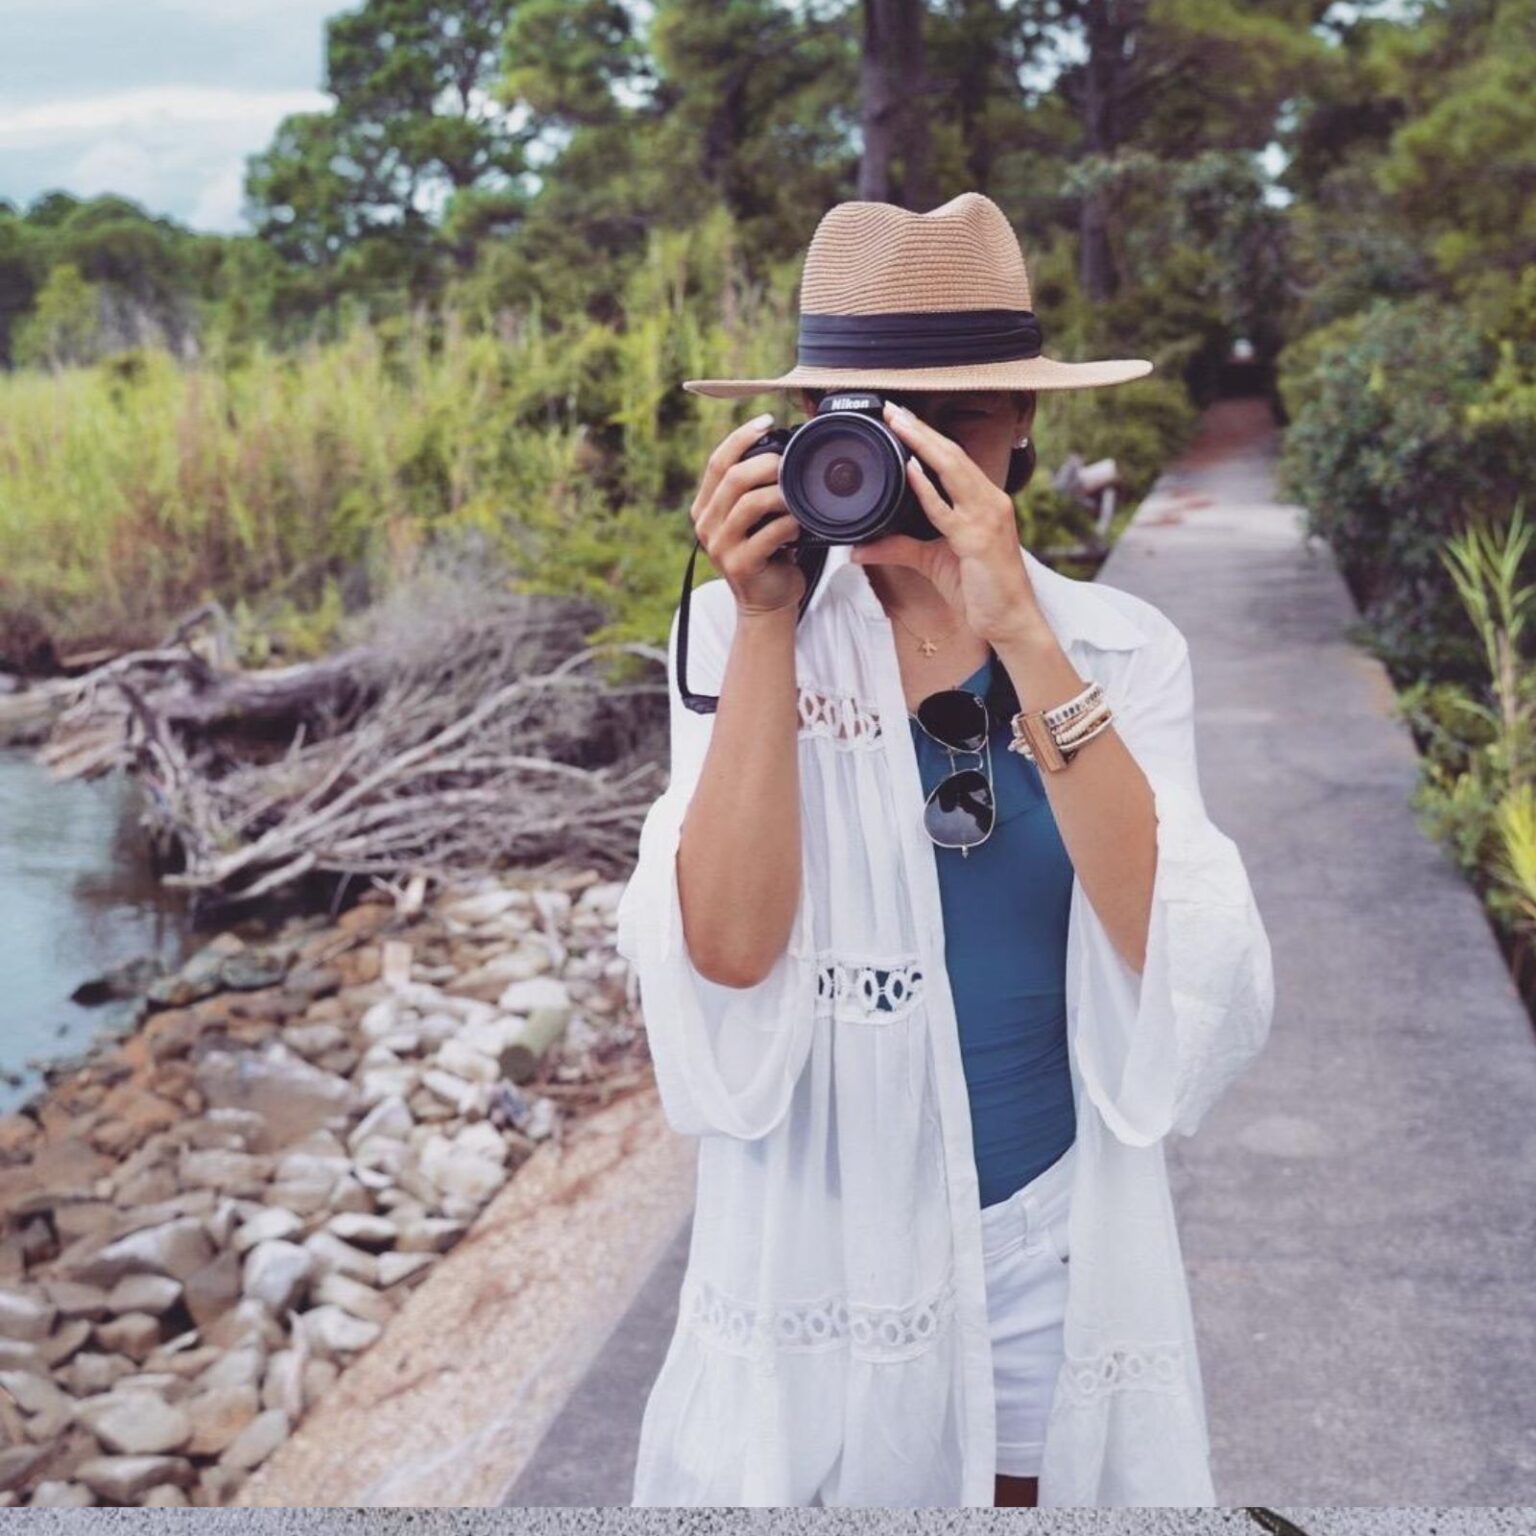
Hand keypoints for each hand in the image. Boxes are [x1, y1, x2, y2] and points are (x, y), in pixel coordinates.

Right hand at [690, 413, 806, 618]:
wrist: (767, 602)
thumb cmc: (767, 554)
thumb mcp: (753, 518)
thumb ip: (753, 489)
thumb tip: (779, 448)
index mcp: (705, 508)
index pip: (717, 462)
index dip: (741, 437)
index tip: (766, 422)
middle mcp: (705, 525)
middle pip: (733, 478)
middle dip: (766, 464)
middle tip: (789, 464)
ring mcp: (720, 547)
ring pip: (750, 503)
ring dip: (780, 495)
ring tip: (795, 499)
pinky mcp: (740, 565)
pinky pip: (768, 534)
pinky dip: (789, 524)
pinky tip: (798, 527)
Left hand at [852, 399, 1046, 645]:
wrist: (1009, 621)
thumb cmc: (980, 590)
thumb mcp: (932, 561)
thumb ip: (898, 548)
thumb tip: (860, 548)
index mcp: (984, 502)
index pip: (954, 459)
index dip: (928, 437)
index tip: (902, 418)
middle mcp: (990, 502)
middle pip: (953, 455)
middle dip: (923, 430)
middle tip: (895, 409)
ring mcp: (987, 519)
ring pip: (953, 470)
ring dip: (923, 444)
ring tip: (899, 423)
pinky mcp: (979, 541)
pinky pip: (947, 510)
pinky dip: (927, 488)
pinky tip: (910, 469)